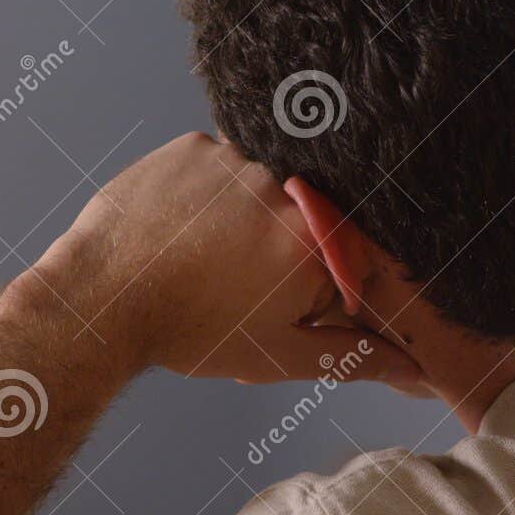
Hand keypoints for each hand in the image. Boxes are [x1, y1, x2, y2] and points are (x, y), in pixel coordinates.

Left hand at [27, 132, 421, 383]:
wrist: (102, 300)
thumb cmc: (189, 332)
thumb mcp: (277, 355)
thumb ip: (351, 356)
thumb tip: (412, 369)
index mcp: (313, 241)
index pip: (347, 252)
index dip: (321, 281)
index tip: (285, 295)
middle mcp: (284, 187)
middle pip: (306, 214)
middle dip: (280, 247)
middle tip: (235, 279)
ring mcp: (236, 159)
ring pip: (261, 186)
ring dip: (243, 216)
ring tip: (203, 254)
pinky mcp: (194, 145)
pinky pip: (219, 164)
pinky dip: (208, 193)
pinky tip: (183, 226)